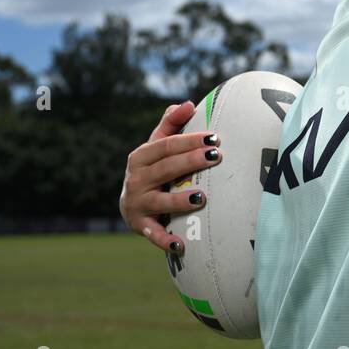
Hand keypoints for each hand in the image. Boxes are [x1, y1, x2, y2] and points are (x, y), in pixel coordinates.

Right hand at [119, 101, 220, 253]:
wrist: (132, 203)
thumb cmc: (154, 168)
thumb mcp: (157, 145)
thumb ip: (171, 124)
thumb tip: (188, 103)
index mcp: (141, 156)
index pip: (166, 145)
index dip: (190, 141)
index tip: (214, 138)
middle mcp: (136, 179)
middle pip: (166, 169)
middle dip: (191, 162)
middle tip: (216, 157)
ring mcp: (137, 203)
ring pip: (161, 201)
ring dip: (180, 201)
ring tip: (201, 197)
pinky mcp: (140, 225)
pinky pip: (153, 234)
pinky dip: (165, 240)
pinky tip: (181, 245)